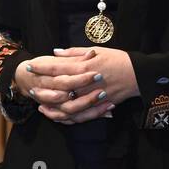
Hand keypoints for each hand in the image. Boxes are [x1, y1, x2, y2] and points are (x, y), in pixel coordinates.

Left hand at [12, 47, 137, 124]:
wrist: (138, 74)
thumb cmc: (118, 59)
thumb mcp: (97, 50)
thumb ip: (74, 53)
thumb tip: (55, 52)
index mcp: (85, 67)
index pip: (57, 67)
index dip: (42, 67)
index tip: (30, 66)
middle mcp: (86, 83)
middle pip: (58, 89)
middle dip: (43, 88)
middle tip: (31, 87)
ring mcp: (92, 97)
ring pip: (66, 107)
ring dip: (52, 107)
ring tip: (40, 105)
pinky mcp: (98, 107)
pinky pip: (79, 117)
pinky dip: (67, 118)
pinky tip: (57, 115)